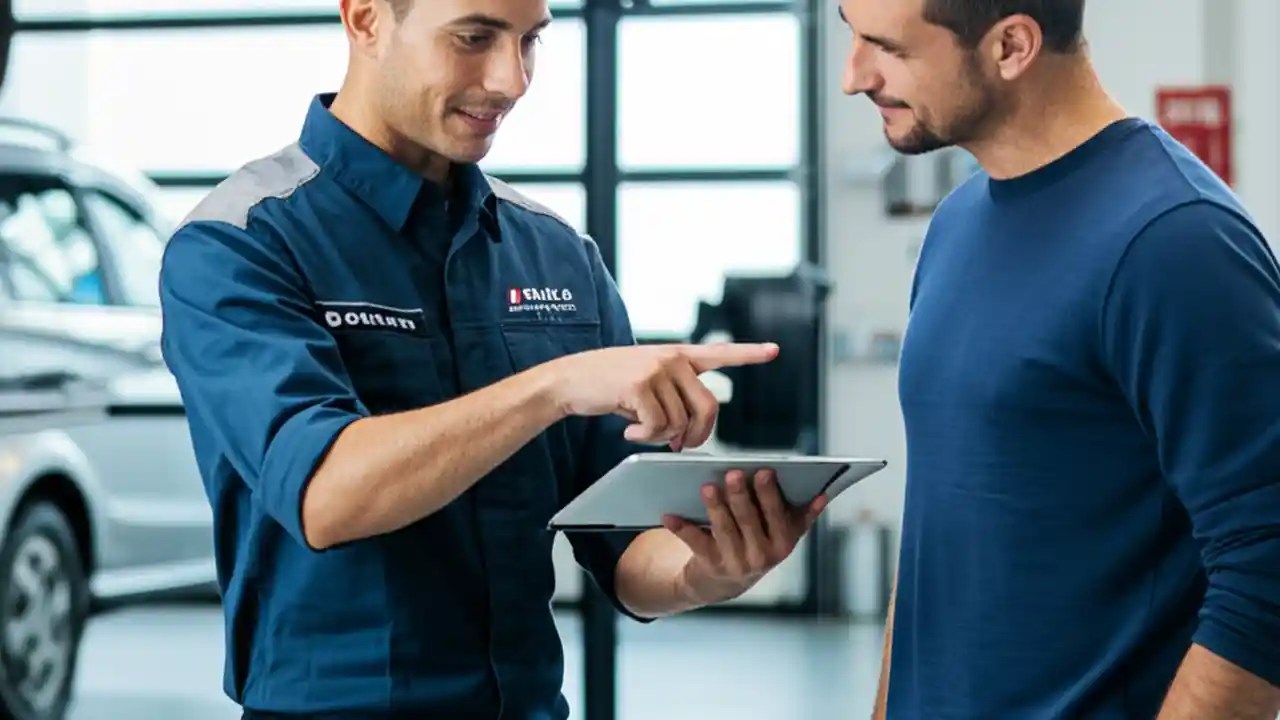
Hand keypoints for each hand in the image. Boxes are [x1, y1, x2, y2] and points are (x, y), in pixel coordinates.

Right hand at [548, 342, 778, 449]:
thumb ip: (674, 399)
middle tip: (680, 446)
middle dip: (698, 435)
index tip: (774, 350)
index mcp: (679, 355)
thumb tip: (686, 437)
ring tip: (638, 429)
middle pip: (708, 407)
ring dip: (660, 437)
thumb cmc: (610, 386)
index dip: (749, 353)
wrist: (569, 379)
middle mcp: (672, 357)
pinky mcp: (639, 385)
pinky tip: (626, 430)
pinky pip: (657, 427)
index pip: (720, 353)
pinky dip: (644, 437)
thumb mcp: (648, 385)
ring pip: (679, 423)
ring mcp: (657, 369)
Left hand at [662, 468, 826, 604]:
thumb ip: (802, 515)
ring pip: (724, 531)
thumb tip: (822, 495)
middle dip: (741, 496)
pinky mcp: (710, 566)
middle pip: (749, 521)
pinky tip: (669, 515)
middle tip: (734, 473)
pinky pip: (695, 544)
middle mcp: (761, 558)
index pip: (777, 517)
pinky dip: (681, 528)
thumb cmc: (758, 545)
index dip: (770, 495)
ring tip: (707, 486)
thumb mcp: (783, 535)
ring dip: (715, 507)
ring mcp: (735, 563)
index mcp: (782, 544)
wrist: (724, 583)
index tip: (764, 471)